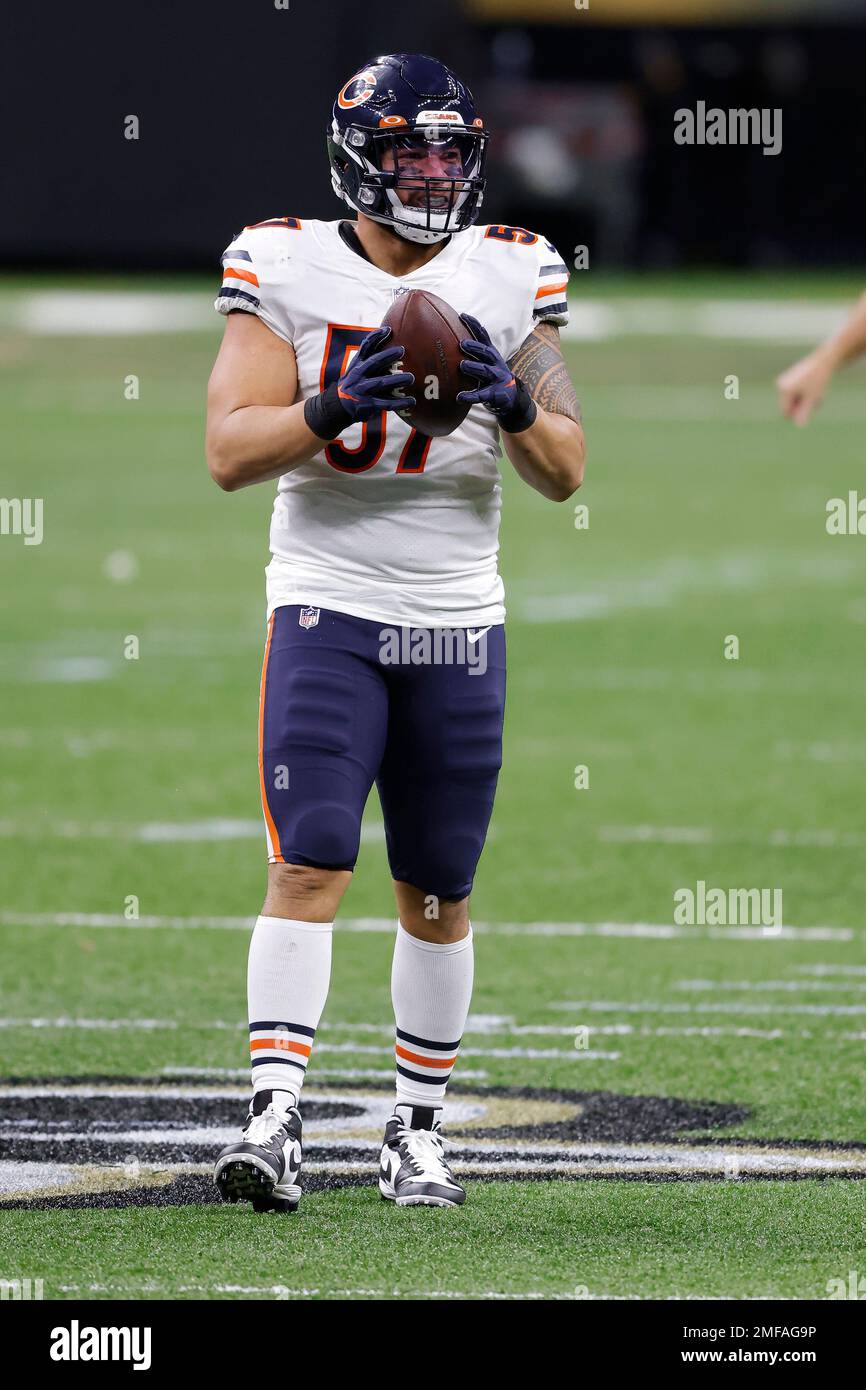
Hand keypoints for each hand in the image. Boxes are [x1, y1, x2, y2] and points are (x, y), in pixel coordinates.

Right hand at [337, 326, 415, 422]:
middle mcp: (359, 375)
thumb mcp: (357, 368)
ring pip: (381, 383)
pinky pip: (386, 403)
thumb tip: (389, 338)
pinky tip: (412, 401)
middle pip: (373, 362)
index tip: (388, 329)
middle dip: (387, 355)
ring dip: (396, 380)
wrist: (339, 405)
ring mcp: (363, 390)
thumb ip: (370, 357)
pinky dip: (400, 403)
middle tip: (402, 350)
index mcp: (358, 364)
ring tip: (411, 377)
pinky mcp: (368, 404)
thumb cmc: (355, 382)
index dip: (375, 337)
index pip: (365, 347)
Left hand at [457, 311, 536, 433]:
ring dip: (474, 367)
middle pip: (486, 352)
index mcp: (491, 354)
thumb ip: (475, 350)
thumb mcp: (487, 361)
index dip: (474, 325)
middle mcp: (495, 364)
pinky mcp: (495, 394)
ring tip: (463, 365)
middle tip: (462, 343)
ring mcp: (497, 379)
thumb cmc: (493, 376)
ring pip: (485, 371)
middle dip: (475, 347)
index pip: (483, 336)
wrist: (511, 397)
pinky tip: (460, 397)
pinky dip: (470, 396)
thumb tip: (452, 337)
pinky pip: (481, 395)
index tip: (462, 316)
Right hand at [776, 349, 834, 426]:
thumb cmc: (819, 380)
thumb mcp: (812, 399)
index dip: (796, 414)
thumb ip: (804, 412)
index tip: (809, 407)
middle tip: (815, 399)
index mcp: (784, 390)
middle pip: (788, 406)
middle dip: (801, 406)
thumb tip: (799, 425)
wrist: (824, 360)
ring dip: (803, 401)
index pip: (785, 412)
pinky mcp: (789, 379)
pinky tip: (812, 388)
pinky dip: (803, 394)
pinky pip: (794, 393)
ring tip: (815, 393)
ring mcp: (784, 381)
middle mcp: (781, 385)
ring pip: (792, 400)